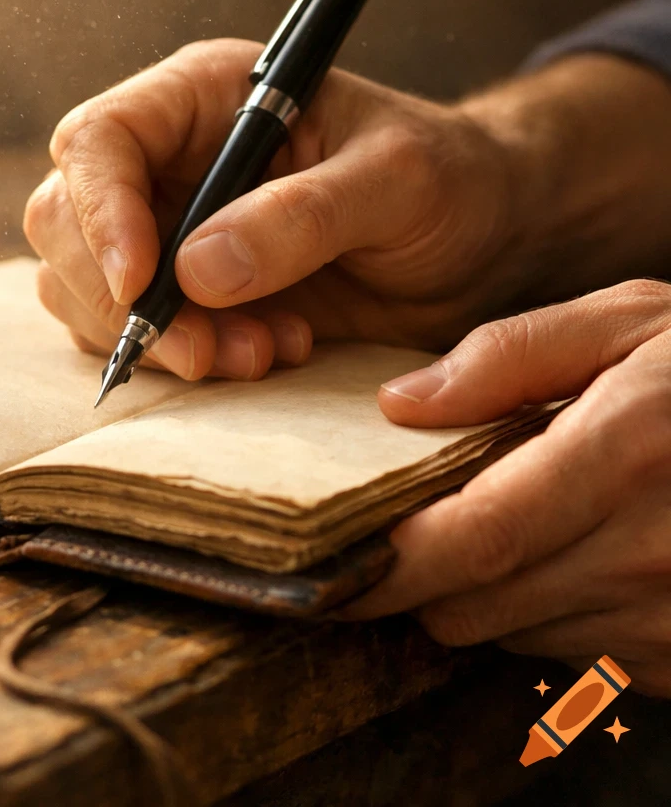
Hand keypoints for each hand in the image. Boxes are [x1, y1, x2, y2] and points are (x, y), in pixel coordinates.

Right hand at [24, 38, 525, 379]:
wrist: (480, 241)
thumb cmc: (449, 180)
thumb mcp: (398, 181)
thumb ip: (303, 216)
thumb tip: (196, 270)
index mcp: (206, 98)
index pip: (99, 139)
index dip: (101, 211)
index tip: (144, 283)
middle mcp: (171, 161)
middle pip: (66, 218)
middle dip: (123, 297)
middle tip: (207, 351)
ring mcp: (171, 231)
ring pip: (85, 287)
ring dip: (158, 339)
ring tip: (261, 352)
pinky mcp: (188, 295)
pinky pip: (134, 333)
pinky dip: (184, 360)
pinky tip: (267, 351)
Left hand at [337, 279, 670, 696]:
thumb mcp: (630, 322)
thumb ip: (510, 355)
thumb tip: (399, 403)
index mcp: (623, 452)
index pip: (475, 538)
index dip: (390, 562)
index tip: (337, 559)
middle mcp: (650, 548)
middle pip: (475, 603)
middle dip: (420, 577)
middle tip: (410, 528)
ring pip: (513, 633)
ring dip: (485, 591)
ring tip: (514, 524)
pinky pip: (572, 653)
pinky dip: (547, 611)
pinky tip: (576, 555)